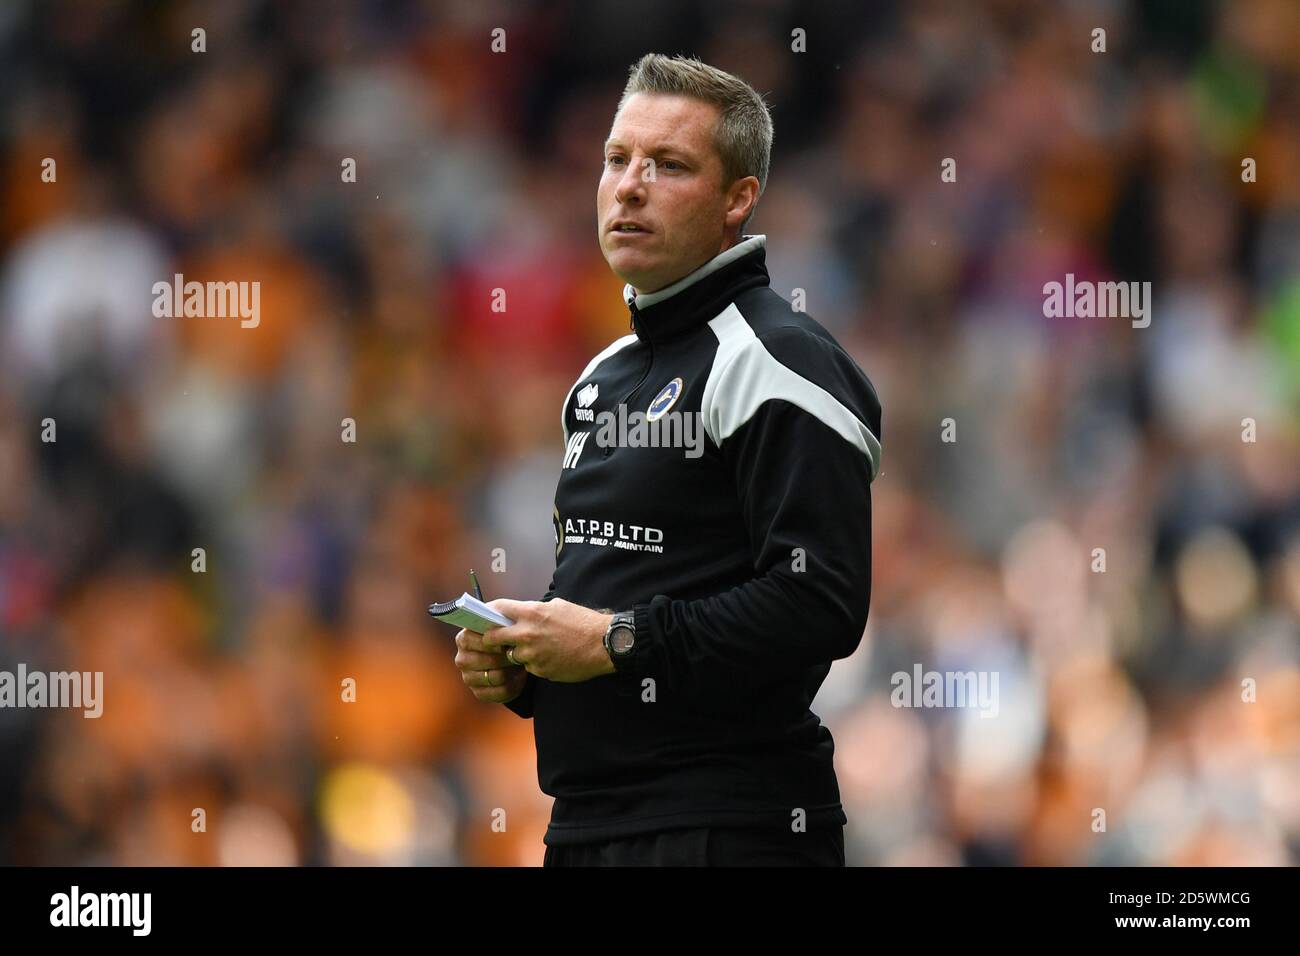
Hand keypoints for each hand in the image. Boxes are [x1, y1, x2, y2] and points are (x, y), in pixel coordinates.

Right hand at [454, 627, 529, 704]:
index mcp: (464, 639)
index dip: (489, 642)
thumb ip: (499, 621)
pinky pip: (500, 692)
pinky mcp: (479, 693)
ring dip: (511, 671)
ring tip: (520, 664)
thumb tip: (501, 623)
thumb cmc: (506, 638)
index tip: (504, 643)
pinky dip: (513, 685)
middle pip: (484, 660)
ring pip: (494, 677)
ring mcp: (469, 678)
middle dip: (504, 657)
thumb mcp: (503, 626)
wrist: (512, 659)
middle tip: (517, 654)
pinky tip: (519, 677)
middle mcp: (462, 659)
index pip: (470, 640)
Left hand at [477, 598, 615, 682]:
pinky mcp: (540, 670)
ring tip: (536, 648)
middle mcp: (527, 634)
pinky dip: (535, 663)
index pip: (498, 610)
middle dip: (491, 639)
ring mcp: (532, 655)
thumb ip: (535, 611)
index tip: (485, 616)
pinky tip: (550, 657)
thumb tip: (521, 614)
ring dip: (517, 653)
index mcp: (531, 613)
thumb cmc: (583, 622)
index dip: (489, 612)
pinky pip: (529, 667)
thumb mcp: (558, 606)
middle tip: (493, 640)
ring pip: (511, 655)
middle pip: (493, 637)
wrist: (603, 644)